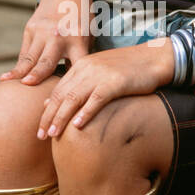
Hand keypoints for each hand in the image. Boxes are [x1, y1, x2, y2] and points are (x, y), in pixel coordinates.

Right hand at [0, 0, 91, 85]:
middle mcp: (58, 36)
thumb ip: (80, 58)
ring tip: (6, 81)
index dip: (72, 82)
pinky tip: (9, 77)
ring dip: (18, 71)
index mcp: (78, 39)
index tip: (67, 98)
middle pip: (47, 60)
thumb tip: (71, 85)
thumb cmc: (81, 22)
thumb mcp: (88, 37)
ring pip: (29, 57)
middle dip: (38, 73)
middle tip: (28, 84)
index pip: (76, 64)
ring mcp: (42, 32)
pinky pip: (25, 52)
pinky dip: (19, 66)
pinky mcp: (30, 29)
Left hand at [36, 40, 174, 137]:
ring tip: (53, 133)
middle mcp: (86, 69)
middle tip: (40, 136)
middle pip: (61, 95)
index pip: (58, 91)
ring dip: (62, 117)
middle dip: (49, 116)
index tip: (40, 128)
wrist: (154, 58)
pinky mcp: (115, 82)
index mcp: (81, 66)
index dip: (47, 110)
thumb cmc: (129, 70)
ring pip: (73, 98)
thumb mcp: (100, 73)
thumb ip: (79, 85)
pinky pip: (96, 99)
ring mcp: (100, 75)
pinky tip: (77, 126)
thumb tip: (56, 102)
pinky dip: (86, 113)